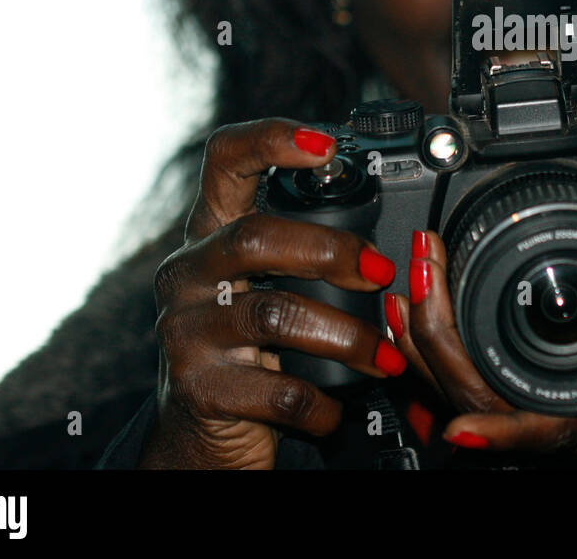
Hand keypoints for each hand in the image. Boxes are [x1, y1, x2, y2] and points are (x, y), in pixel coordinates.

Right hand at [139, 119, 405, 468]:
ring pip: (275, 315)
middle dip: (331, 250)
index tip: (325, 145)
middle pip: (255, 237)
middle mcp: (188, 273)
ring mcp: (186, 332)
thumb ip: (303, 249)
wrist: (200, 436)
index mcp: (210, 234)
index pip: (223, 162)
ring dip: (346, 335)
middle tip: (381, 272)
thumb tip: (390, 236)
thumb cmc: (249, 347)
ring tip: (385, 356)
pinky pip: (278, 390)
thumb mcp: (265, 286)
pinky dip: (321, 401)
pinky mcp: (199, 390)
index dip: (270, 140)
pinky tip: (338, 407)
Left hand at [389, 230, 576, 468]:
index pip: (556, 428)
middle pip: (489, 406)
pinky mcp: (534, 389)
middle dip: (442, 345)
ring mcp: (549, 405)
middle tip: (424, 273)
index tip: (460, 430)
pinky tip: (415, 310)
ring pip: (469, 396)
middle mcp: (576, 414)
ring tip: (402, 289)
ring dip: (426, 347)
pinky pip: (472, 379)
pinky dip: (436, 346)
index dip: (506, 432)